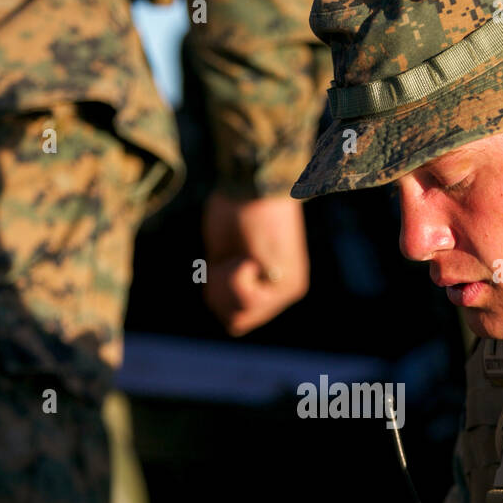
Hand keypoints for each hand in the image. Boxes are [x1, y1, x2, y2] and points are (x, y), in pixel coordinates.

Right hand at [201, 190, 308, 335]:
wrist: (255, 180)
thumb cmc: (236, 208)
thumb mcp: (224, 253)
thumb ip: (226, 282)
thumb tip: (216, 304)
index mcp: (270, 286)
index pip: (235, 318)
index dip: (215, 293)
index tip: (218, 262)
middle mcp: (284, 293)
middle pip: (234, 323)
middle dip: (219, 292)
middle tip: (227, 259)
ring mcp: (287, 291)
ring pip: (237, 316)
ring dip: (226, 284)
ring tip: (238, 255)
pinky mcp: (287, 284)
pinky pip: (246, 301)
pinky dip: (235, 278)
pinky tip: (246, 256)